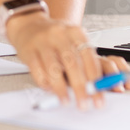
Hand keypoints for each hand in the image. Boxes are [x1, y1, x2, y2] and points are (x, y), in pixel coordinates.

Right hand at [5, 12, 129, 109]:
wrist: (30, 25)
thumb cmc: (56, 38)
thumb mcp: (74, 42)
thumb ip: (87, 62)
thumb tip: (101, 86)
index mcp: (76, 32)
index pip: (89, 57)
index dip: (95, 78)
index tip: (99, 95)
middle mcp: (59, 34)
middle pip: (72, 63)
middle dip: (80, 87)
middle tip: (84, 103)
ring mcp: (43, 41)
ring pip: (53, 69)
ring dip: (61, 89)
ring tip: (66, 101)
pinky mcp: (28, 50)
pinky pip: (37, 71)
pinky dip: (45, 83)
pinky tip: (50, 90)